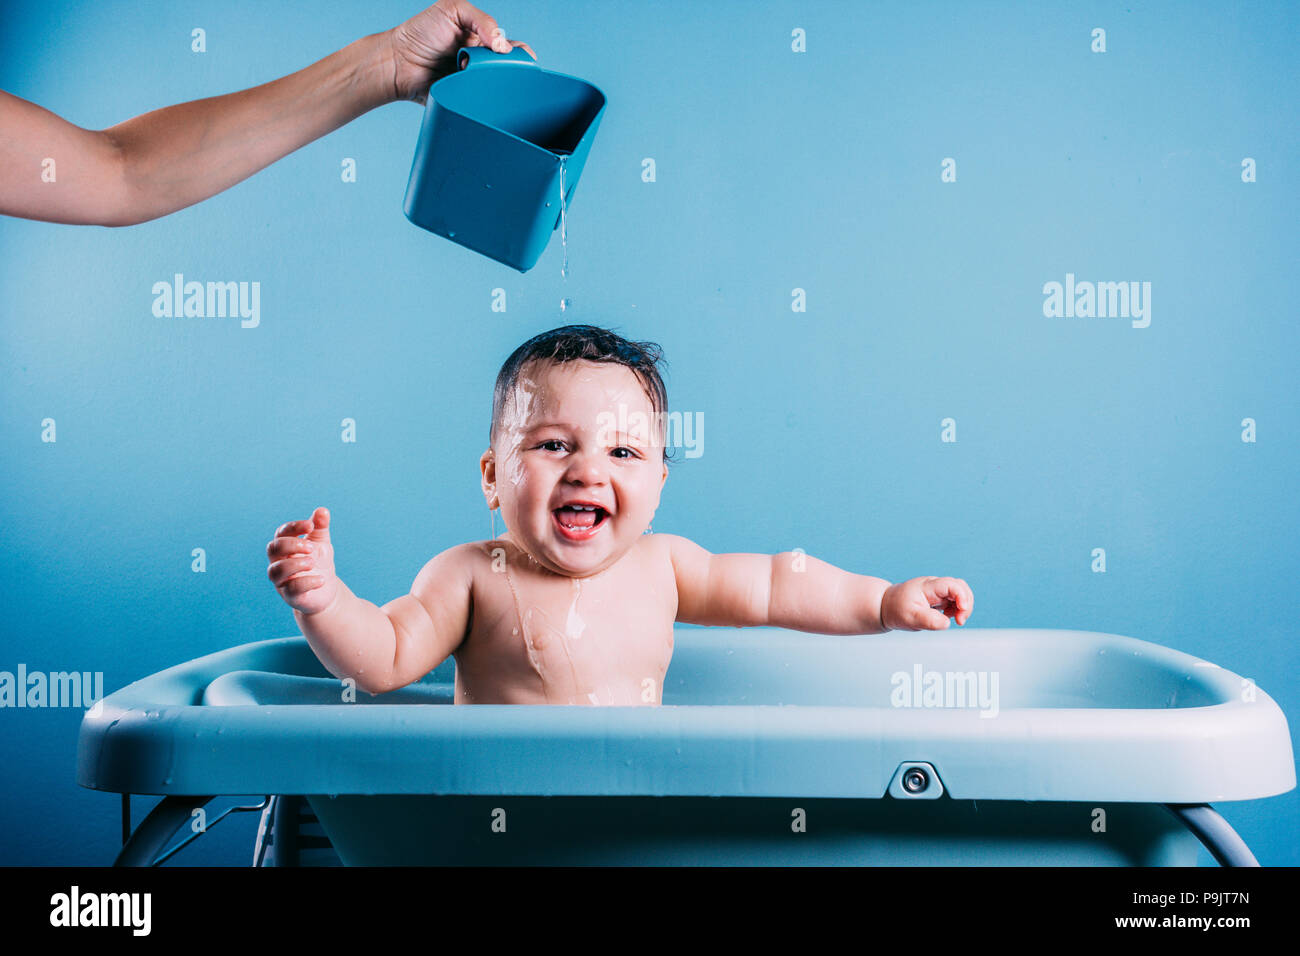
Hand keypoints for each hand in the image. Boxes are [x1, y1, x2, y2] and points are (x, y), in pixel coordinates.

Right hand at [267, 506, 339, 614]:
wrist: (326, 590)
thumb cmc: (319, 563)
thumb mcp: (321, 543)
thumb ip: (320, 527)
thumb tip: (322, 510)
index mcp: (285, 547)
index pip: (281, 533)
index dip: (294, 527)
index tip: (311, 525)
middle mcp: (279, 562)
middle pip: (273, 549)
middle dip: (291, 544)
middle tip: (311, 547)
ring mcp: (282, 580)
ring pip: (276, 571)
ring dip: (294, 564)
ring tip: (312, 562)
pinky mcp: (291, 596)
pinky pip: (292, 589)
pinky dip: (307, 582)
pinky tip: (322, 579)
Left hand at [388, 0, 537, 103]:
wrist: (398, 62)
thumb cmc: (421, 33)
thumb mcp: (453, 10)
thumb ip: (482, 20)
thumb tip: (503, 45)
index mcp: (482, 40)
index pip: (510, 47)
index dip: (519, 53)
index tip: (522, 57)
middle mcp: (480, 63)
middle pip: (507, 70)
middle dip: (508, 69)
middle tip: (497, 66)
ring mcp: (472, 83)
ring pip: (495, 88)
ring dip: (492, 82)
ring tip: (474, 73)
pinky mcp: (464, 100)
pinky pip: (479, 103)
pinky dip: (481, 98)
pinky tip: (474, 89)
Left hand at [881, 576, 972, 630]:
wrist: (885, 606)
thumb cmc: (897, 610)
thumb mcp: (910, 618)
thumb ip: (929, 621)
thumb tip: (947, 623)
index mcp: (928, 586)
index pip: (952, 584)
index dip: (962, 597)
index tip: (960, 613)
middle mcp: (935, 585)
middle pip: (961, 586)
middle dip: (966, 603)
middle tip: (959, 620)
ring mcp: (938, 590)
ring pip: (960, 592)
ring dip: (963, 607)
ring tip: (955, 619)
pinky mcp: (939, 597)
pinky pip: (955, 599)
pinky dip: (957, 609)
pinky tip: (947, 617)